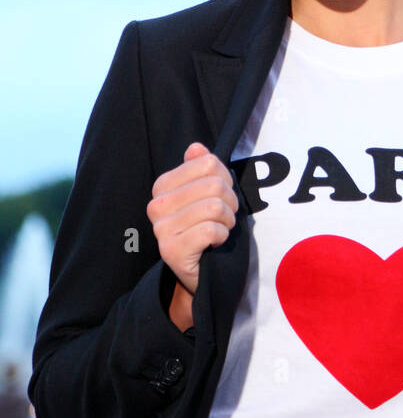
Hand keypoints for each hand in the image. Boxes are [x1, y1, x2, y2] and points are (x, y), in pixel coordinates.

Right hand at [146, 142, 238, 297]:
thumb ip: (201, 168)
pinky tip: (214, 242)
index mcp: (163, 186)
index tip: (221, 194)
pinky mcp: (171, 250)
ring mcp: (161, 228)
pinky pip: (211, 229)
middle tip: (225, 215)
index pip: (207, 163)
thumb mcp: (206, 194)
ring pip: (214, 207)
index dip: (224, 178)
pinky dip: (221, 235)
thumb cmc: (204, 226)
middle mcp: (157, 205)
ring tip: (220, 228)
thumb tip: (195, 147)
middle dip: (230, 201)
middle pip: (214, 184)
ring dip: (227, 220)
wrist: (198, 270)